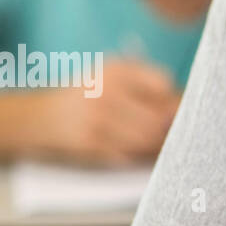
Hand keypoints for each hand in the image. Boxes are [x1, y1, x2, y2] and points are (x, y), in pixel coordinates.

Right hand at [28, 57, 182, 165]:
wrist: (42, 117)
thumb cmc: (89, 93)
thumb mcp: (114, 75)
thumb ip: (148, 83)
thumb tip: (183, 103)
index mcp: (116, 70)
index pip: (163, 84)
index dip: (174, 98)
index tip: (176, 106)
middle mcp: (106, 93)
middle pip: (158, 115)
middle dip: (170, 125)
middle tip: (176, 130)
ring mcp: (96, 120)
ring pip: (147, 138)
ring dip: (159, 142)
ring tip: (161, 140)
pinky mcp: (89, 144)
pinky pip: (129, 154)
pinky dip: (141, 154)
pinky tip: (141, 150)